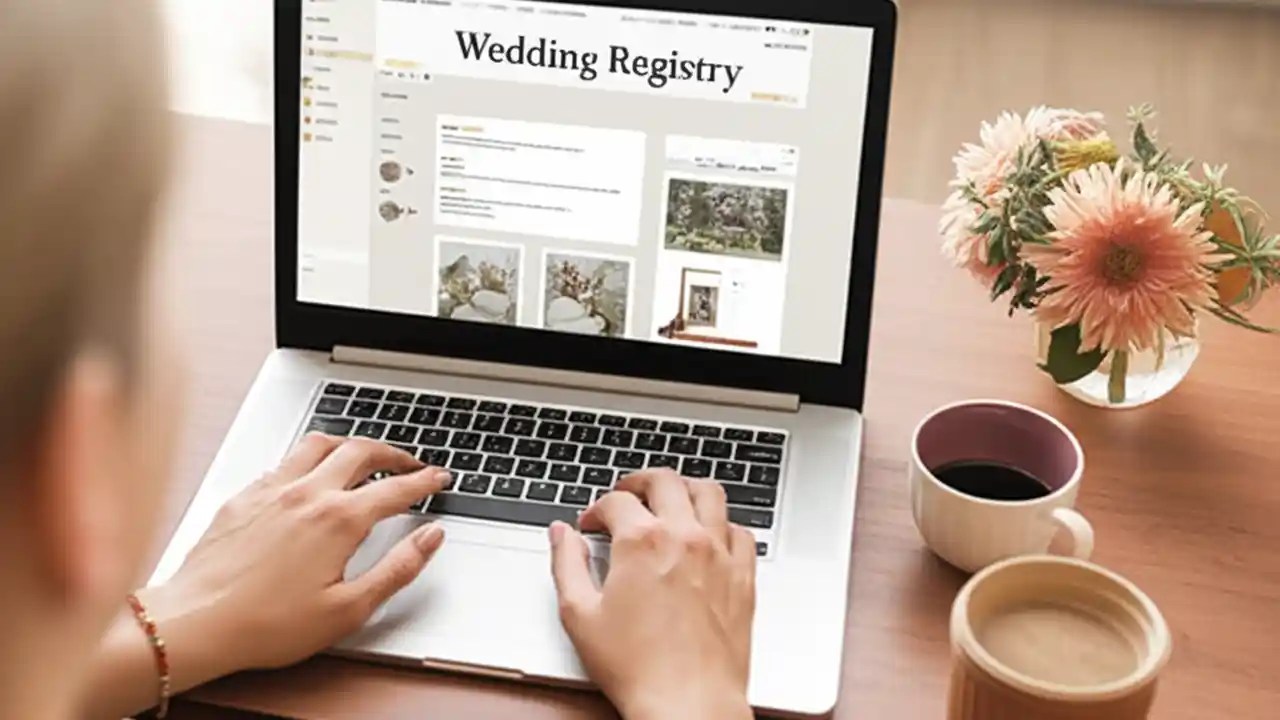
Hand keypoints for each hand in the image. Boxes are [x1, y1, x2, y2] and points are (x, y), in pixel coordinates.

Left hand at [140, 434, 449, 680]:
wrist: (196, 624)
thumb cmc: (266, 624)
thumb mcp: (349, 608)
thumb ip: (398, 568)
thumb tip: (431, 538)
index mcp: (339, 520)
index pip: (396, 488)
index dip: (424, 481)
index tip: (438, 477)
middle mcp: (307, 494)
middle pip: (361, 451)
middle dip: (394, 453)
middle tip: (409, 463)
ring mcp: (272, 490)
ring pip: (320, 444)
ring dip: (350, 444)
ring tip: (364, 455)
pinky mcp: (244, 496)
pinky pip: (284, 460)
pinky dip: (309, 458)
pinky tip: (308, 475)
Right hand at [549, 469, 756, 719]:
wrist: (688, 703)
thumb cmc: (637, 667)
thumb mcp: (579, 615)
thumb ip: (566, 564)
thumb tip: (561, 534)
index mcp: (641, 541)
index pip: (615, 501)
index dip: (596, 509)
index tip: (590, 525)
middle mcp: (684, 537)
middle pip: (665, 480)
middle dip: (638, 481)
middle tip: (626, 494)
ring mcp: (719, 554)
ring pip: (709, 492)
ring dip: (685, 488)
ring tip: (670, 499)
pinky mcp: (743, 576)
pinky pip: (740, 531)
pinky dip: (722, 524)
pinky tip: (709, 535)